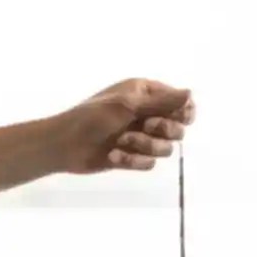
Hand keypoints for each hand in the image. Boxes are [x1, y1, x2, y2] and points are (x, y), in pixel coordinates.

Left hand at [56, 78, 196, 173]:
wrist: (64, 145)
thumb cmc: (92, 118)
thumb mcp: (127, 105)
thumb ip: (162, 102)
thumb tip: (191, 92)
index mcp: (145, 94)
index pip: (181, 102)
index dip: (183, 112)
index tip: (181, 117)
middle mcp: (146, 114)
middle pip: (177, 128)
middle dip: (162, 130)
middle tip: (146, 126)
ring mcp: (139, 137)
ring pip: (165, 149)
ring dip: (144, 147)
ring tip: (122, 142)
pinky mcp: (132, 158)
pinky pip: (149, 163)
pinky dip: (133, 161)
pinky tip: (113, 156)